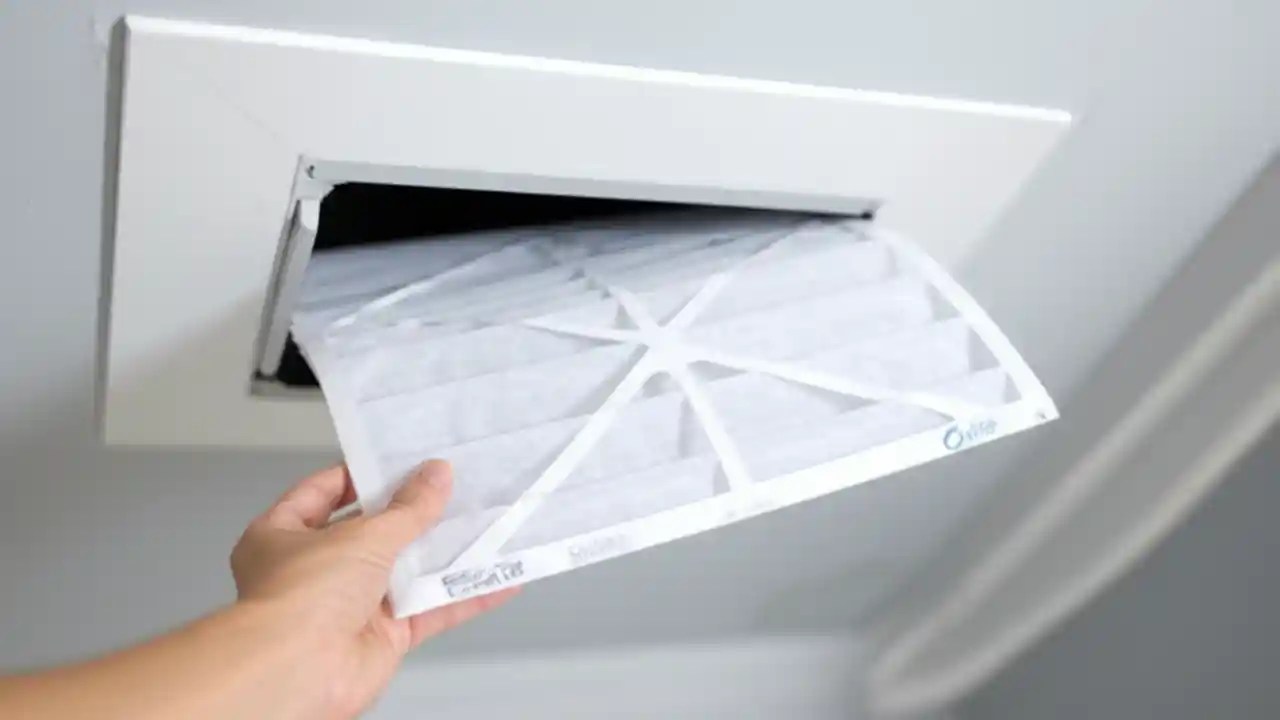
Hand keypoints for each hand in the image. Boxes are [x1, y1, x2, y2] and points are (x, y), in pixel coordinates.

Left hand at [231, 460, 518, 719]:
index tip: (399, 462)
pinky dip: (462, 598)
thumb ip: (407, 508)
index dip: (360, 476)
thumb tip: (436, 476)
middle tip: (452, 488)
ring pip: (405, 572)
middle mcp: (314, 570)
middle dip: (412, 514)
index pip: (322, 493)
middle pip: (371, 533)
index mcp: (282, 535)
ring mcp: (348, 605)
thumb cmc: (302, 596)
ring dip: (443, 553)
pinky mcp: (381, 637)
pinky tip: (496, 580)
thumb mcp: (362, 535)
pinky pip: (428, 611)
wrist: (299, 673)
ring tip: (482, 524)